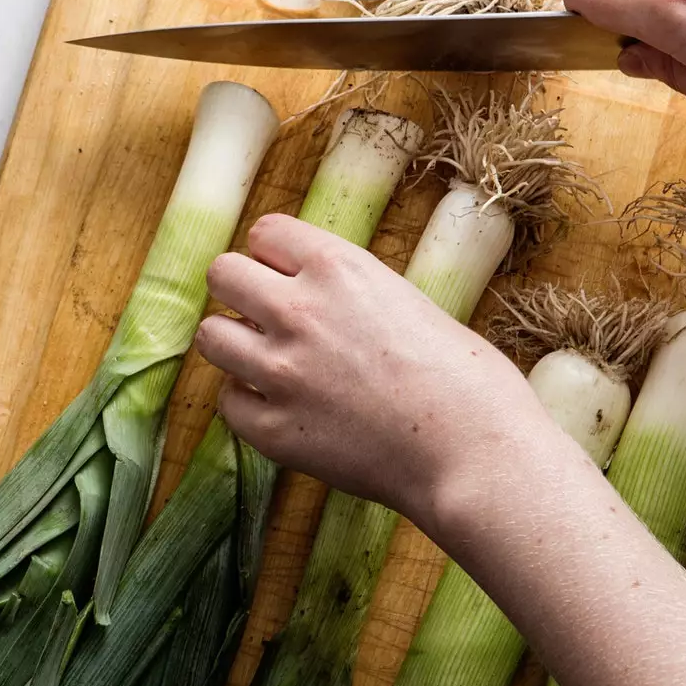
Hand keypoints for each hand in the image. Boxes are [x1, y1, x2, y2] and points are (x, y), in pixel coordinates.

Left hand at [192, 213, 556, 535]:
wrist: (473, 453)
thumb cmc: (467, 380)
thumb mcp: (409, 302)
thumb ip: (351, 292)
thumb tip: (319, 295)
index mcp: (338, 267)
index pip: (265, 232)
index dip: (275, 255)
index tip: (287, 275)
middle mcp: (298, 310)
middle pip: (222, 274)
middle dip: (241, 292)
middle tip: (266, 316)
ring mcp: (280, 371)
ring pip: (211, 336)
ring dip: (237, 345)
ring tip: (271, 362)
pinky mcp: (273, 429)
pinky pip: (228, 401)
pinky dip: (249, 403)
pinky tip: (283, 408)